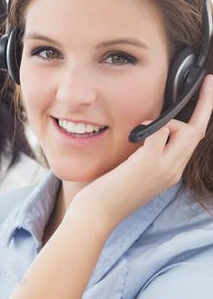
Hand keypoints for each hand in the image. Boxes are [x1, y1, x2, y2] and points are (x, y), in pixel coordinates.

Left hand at [72, 73, 212, 227]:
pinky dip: (149, 125)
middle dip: (204, 105)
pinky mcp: (149, 163)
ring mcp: (164, 168)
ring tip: (139, 137)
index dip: (204, 113)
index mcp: (170, 172)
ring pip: (184, 130)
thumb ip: (147, 152)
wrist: (96, 215)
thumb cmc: (107, 193)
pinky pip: (160, 130)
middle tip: (206, 82)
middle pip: (196, 132)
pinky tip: (134, 136)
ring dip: (165, 123)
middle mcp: (173, 171)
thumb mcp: (134, 171)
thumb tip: (148, 127)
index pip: (194, 140)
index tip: (208, 88)